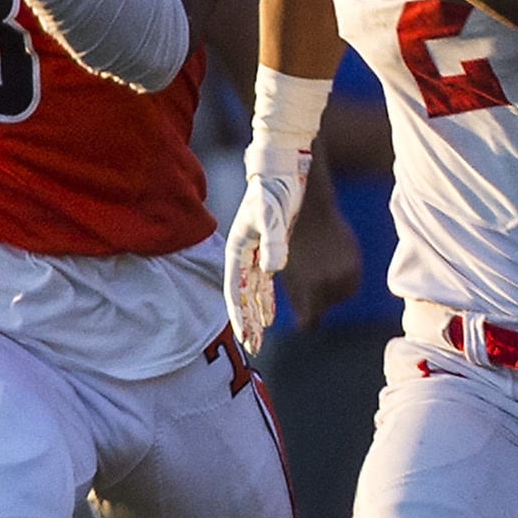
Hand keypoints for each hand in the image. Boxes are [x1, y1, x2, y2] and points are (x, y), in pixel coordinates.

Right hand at [222, 169, 298, 354]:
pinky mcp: (268, 250)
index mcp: (237, 249)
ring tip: (258, 341)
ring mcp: (254, 253)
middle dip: (246, 323)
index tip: (245, 335)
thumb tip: (274, 270)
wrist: (282, 169)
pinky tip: (268, 317)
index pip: (234, 290)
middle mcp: (242, 254)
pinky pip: (263, 283)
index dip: (239, 314)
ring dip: (255, 315)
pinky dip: (266, 300)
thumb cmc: (275, 189)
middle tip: (253, 348)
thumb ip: (274, 241)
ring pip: (252, 293)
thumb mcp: (274, 214)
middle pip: (241, 296)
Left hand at [278, 181, 361, 330]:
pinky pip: (351, 284)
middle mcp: (331, 283)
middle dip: (315, 301)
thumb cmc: (290, 244)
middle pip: (324, 308)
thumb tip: (307, 323)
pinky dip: (342, 279)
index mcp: (310, 288)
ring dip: (331, 290)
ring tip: (318, 268)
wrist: (308, 210)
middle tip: (305, 279)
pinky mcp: (356, 263)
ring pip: (340, 297)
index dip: (304, 320)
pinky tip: (329, 262)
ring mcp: (346, 273)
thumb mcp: (287, 274)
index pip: (310, 322)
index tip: (301, 316)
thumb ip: (298, 300)